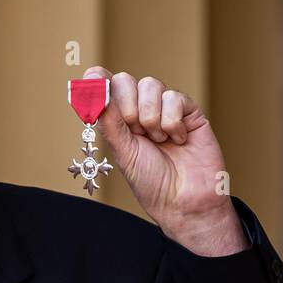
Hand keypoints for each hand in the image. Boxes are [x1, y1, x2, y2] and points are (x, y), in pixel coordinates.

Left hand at [82, 66, 247, 255]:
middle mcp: (141, 111)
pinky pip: (174, 97)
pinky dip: (172, 122)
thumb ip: (108, 117)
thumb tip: (92, 82)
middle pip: (126, 81)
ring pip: (151, 85)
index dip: (100, 84)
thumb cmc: (151, 182)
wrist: (183, 201)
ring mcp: (166, 109)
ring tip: (159, 141)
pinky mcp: (190, 111)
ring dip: (151, 118)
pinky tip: (178, 140)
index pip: (106, 86)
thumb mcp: (122, 150)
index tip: (94, 88)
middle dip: (128, 108)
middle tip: (136, 133)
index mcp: (120, 122)